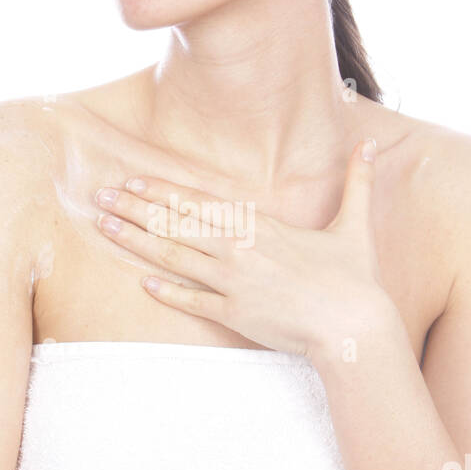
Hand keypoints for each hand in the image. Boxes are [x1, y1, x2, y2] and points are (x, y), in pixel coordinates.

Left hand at [93, 136, 390, 355]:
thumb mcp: (355, 224)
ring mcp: (234, 282)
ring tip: (106, 229)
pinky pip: (193, 300)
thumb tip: (371, 143)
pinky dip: (166, 291)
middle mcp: (240, 249)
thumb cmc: (354, 278)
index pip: (200, 203)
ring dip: (137, 242)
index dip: (162, 191)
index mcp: (261, 225)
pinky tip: (141, 282)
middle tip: (99, 198)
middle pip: (176, 224)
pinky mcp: (235, 314)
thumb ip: (358, 182)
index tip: (133, 182)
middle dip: (135, 209)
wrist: (353, 326)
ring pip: (174, 257)